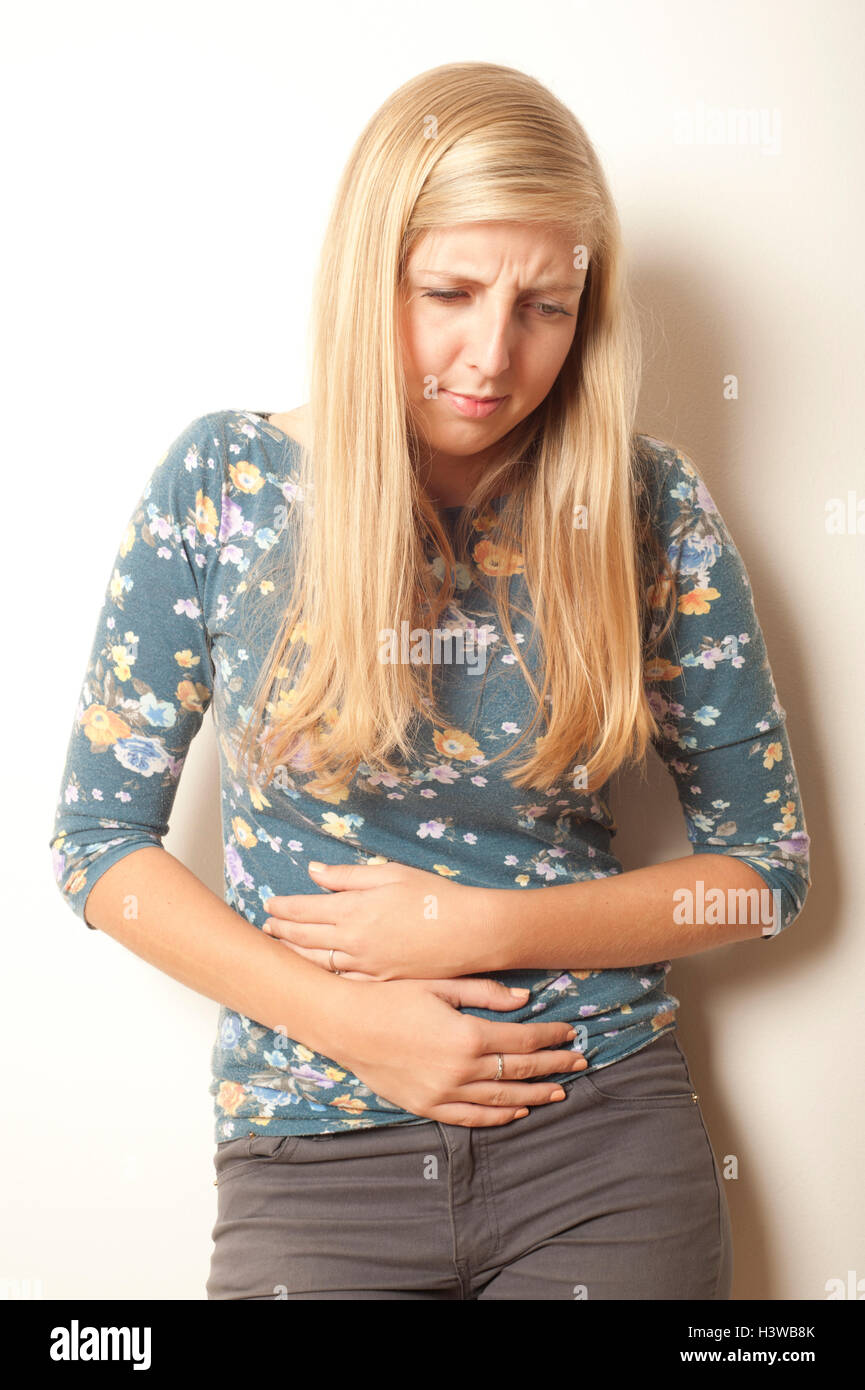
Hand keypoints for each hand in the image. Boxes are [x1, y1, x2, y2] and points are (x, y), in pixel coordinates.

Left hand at [262, 859, 487, 980]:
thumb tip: (314, 872)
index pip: (304, 909)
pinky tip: (315, 973)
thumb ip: (348, 876)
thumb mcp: (391, 874)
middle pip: (304, 938)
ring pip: (317, 963)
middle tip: (266, 928)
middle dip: (281, 931)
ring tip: (280, 950)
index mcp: (353, 910)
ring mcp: (365, 965)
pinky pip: (343, 980)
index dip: (283, 908)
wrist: (470, 933)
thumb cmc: (434, 896)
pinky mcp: (380, 981)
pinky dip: (323, 976)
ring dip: (294, 955)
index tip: (269, 905)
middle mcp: (352, 941)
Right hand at [331, 975, 586, 1126]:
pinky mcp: (427, 1106)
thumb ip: (485, 992)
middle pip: (519, 1071)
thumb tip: (526, 999)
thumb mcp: (439, 984)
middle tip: (579, 1062)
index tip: (571, 1033)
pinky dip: (497, 1115)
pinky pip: (471, 1117)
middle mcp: (460, 1070)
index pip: (523, 1041)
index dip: (551, 1038)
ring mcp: (444, 1093)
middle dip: (553, 1066)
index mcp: (467, 1035)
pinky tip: (516, 1111)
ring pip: (501, 1098)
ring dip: (534, 1095)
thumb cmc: (390, 996)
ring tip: (559, 1091)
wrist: (345, 1025)